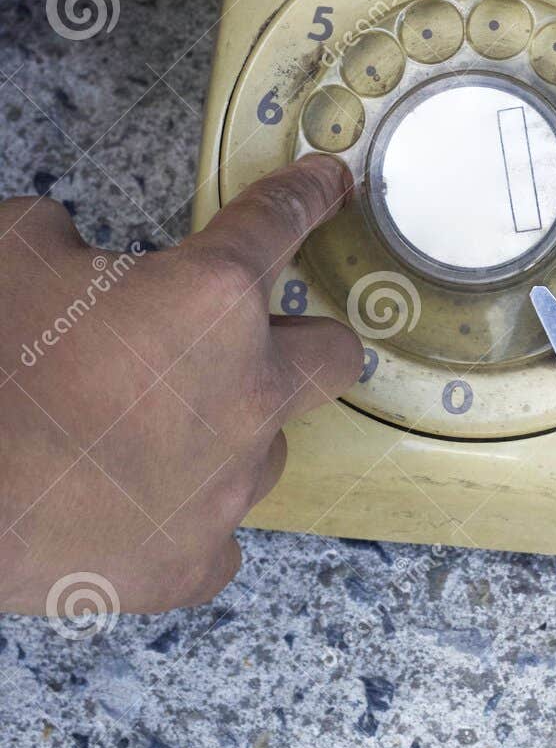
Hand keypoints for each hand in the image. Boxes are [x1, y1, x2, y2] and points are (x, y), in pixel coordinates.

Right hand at [0, 156, 360, 618]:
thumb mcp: (14, 249)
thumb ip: (68, 239)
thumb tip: (76, 257)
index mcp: (210, 297)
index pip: (280, 221)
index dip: (308, 194)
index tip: (329, 184)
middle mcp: (247, 390)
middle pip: (332, 355)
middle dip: (300, 339)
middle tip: (242, 340)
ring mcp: (229, 486)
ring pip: (267, 447)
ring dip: (226, 430)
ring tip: (147, 431)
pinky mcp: (196, 564)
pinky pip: (216, 531)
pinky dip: (183, 514)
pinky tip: (129, 501)